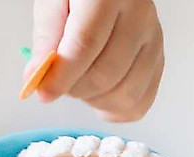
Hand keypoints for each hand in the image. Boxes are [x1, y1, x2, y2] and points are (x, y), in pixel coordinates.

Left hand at [28, 0, 164, 121]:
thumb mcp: (51, 3)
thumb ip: (45, 39)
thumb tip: (36, 79)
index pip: (86, 45)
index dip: (61, 77)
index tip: (44, 92)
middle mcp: (140, 13)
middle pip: (106, 75)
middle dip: (75, 89)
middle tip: (61, 79)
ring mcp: (153, 36)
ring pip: (126, 94)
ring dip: (95, 101)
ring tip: (81, 81)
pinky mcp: (157, 57)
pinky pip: (141, 102)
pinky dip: (115, 110)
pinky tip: (99, 98)